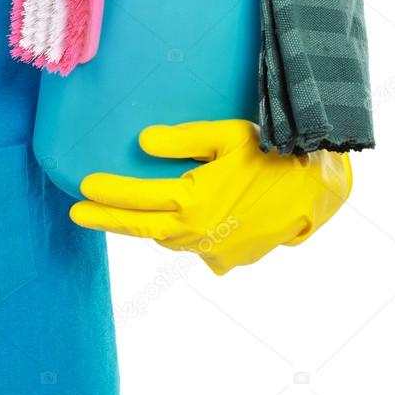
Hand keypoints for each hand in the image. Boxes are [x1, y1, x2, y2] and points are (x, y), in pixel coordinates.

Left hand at [69, 118, 352, 275]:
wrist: (315, 189)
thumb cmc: (270, 153)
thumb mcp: (225, 135)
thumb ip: (181, 139)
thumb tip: (142, 142)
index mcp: (193, 202)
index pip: (137, 202)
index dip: (107, 197)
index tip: (80, 191)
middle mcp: (199, 233)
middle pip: (144, 228)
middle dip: (110, 219)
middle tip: (79, 213)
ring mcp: (215, 251)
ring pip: (170, 240)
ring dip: (149, 226)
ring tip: (129, 210)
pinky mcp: (232, 258)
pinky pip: (196, 247)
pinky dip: (183, 234)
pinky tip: (184, 219)